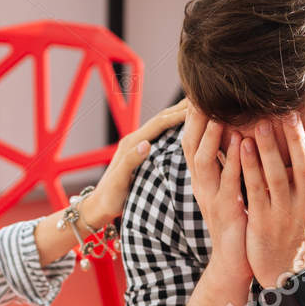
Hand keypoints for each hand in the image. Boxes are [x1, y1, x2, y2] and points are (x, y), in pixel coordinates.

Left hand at [83, 99, 188, 226]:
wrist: (99, 206)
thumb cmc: (110, 197)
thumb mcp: (119, 180)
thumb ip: (130, 160)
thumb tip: (146, 144)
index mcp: (132, 143)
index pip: (159, 123)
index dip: (178, 115)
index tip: (198, 109)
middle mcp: (135, 140)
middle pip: (162, 118)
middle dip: (182, 108)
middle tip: (204, 99)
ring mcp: (138, 145)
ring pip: (163, 124)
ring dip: (180, 114)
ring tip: (199, 109)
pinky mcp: (141, 152)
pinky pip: (162, 134)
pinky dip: (176, 127)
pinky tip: (187, 128)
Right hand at [182, 105, 249, 283]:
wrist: (235, 261)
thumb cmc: (238, 220)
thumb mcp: (231, 186)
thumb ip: (230, 161)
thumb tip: (239, 130)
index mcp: (202, 177)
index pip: (192, 139)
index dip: (194, 115)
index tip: (201, 89)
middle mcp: (201, 184)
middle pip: (190, 144)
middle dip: (195, 119)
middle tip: (202, 91)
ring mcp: (210, 198)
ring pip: (204, 162)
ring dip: (211, 137)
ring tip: (219, 114)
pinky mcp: (226, 211)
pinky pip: (228, 183)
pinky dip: (234, 163)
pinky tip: (244, 145)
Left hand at [240, 113, 304, 292]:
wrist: (290, 277)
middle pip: (304, 167)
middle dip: (296, 138)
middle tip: (286, 112)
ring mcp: (284, 215)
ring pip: (277, 175)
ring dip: (269, 148)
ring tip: (261, 123)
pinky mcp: (262, 221)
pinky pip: (256, 189)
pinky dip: (250, 166)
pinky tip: (243, 147)